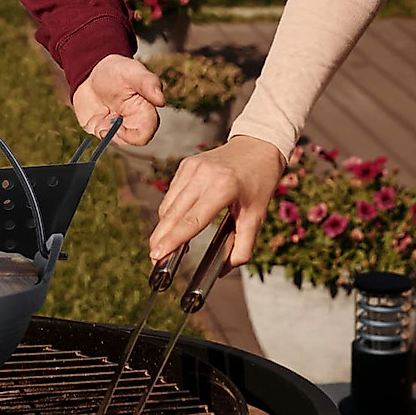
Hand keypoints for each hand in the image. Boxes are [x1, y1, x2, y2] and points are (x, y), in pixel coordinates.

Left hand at [72, 54, 164, 145]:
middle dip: (119, 135)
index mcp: (145, 110)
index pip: (146, 133)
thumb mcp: (133, 72)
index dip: (135, 137)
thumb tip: (161, 101)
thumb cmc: (117, 70)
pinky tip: (97, 118)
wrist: (91, 72)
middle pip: (131, 141)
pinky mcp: (102, 129)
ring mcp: (117, 127)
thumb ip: (148, 84)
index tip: (119, 126)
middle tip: (108, 121)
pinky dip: (98, 132)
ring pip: (116, 142)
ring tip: (102, 115)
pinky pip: (102, 139)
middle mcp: (133, 121)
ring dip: (107, 133)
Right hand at [149, 134, 286, 269]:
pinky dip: (171, 211)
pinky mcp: (185, 165)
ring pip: (168, 205)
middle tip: (155, 259)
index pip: (191, 220)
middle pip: (172, 214)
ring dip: (165, 227)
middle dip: (160, 238)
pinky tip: (177, 222)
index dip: (172, 240)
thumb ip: (244, 246)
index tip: (158, 256)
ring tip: (167, 244)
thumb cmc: (260, 179)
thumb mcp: (258, 216)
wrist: (258, 145)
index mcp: (223, 187)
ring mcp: (191, 168)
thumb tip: (225, 269)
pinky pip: (172, 194)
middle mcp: (203, 175)